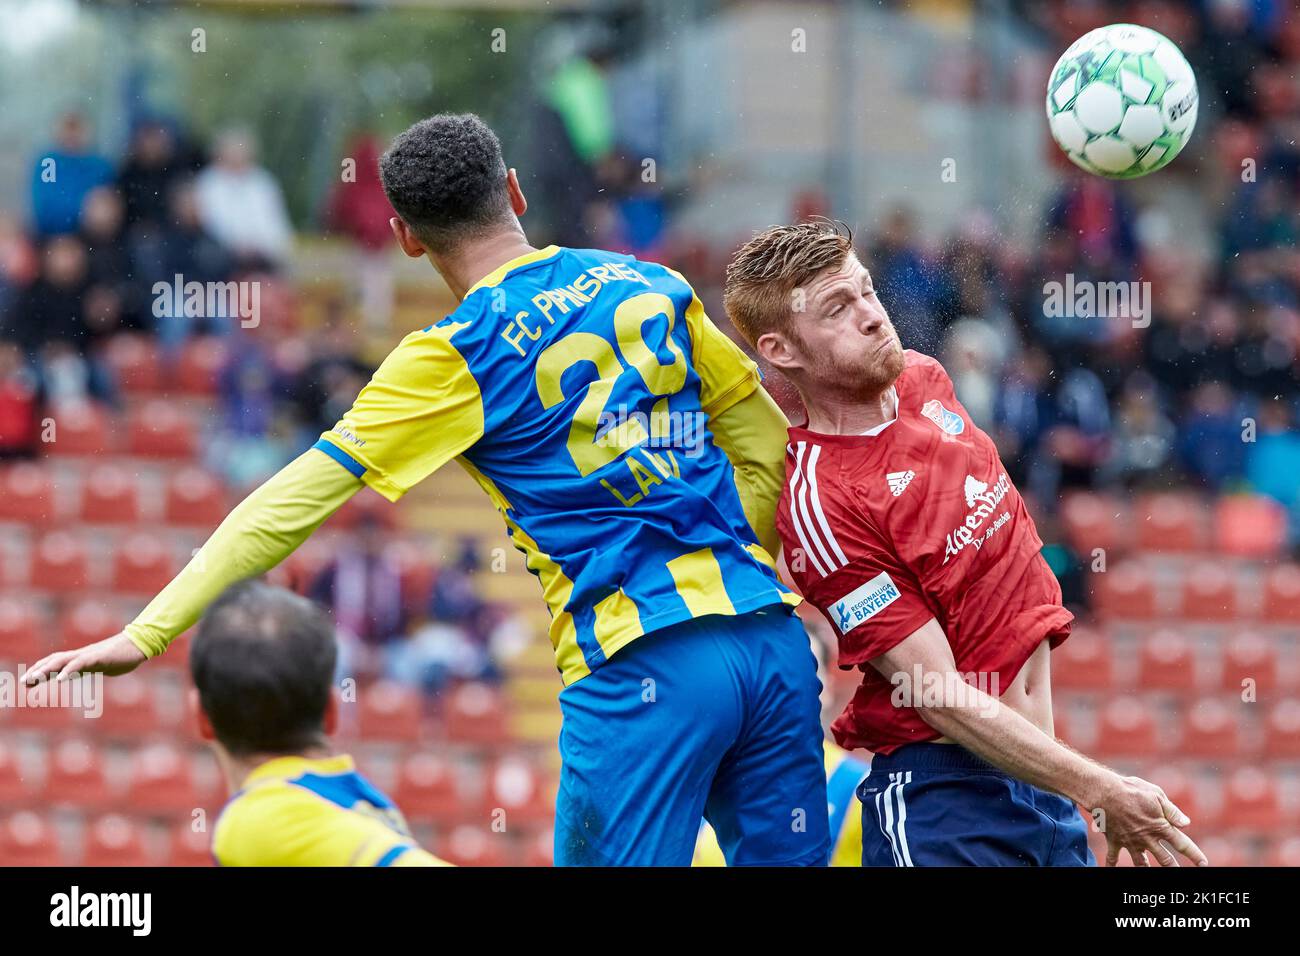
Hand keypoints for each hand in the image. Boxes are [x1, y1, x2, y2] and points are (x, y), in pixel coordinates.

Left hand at [21, 632, 146, 684]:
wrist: (140, 645)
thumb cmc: (125, 655)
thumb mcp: (107, 665)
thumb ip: (99, 667)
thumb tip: (101, 670)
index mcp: (82, 658)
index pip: (56, 662)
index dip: (41, 670)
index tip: (28, 681)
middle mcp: (81, 655)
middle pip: (54, 660)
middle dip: (37, 670)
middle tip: (24, 682)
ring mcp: (88, 655)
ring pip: (61, 660)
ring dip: (45, 670)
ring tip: (33, 679)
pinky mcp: (97, 657)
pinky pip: (79, 664)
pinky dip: (68, 671)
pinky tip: (59, 680)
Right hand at [1096, 774, 1207, 866]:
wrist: (1105, 792)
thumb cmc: (1132, 790)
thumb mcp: (1156, 795)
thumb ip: (1172, 811)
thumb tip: (1186, 824)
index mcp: (1160, 826)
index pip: (1182, 844)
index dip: (1194, 855)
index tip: (1203, 863)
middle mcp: (1147, 838)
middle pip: (1164, 859)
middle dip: (1173, 867)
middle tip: (1179, 872)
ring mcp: (1130, 842)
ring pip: (1141, 862)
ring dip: (1146, 868)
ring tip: (1149, 872)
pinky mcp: (1114, 840)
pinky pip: (1113, 856)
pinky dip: (1111, 863)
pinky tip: (1110, 868)